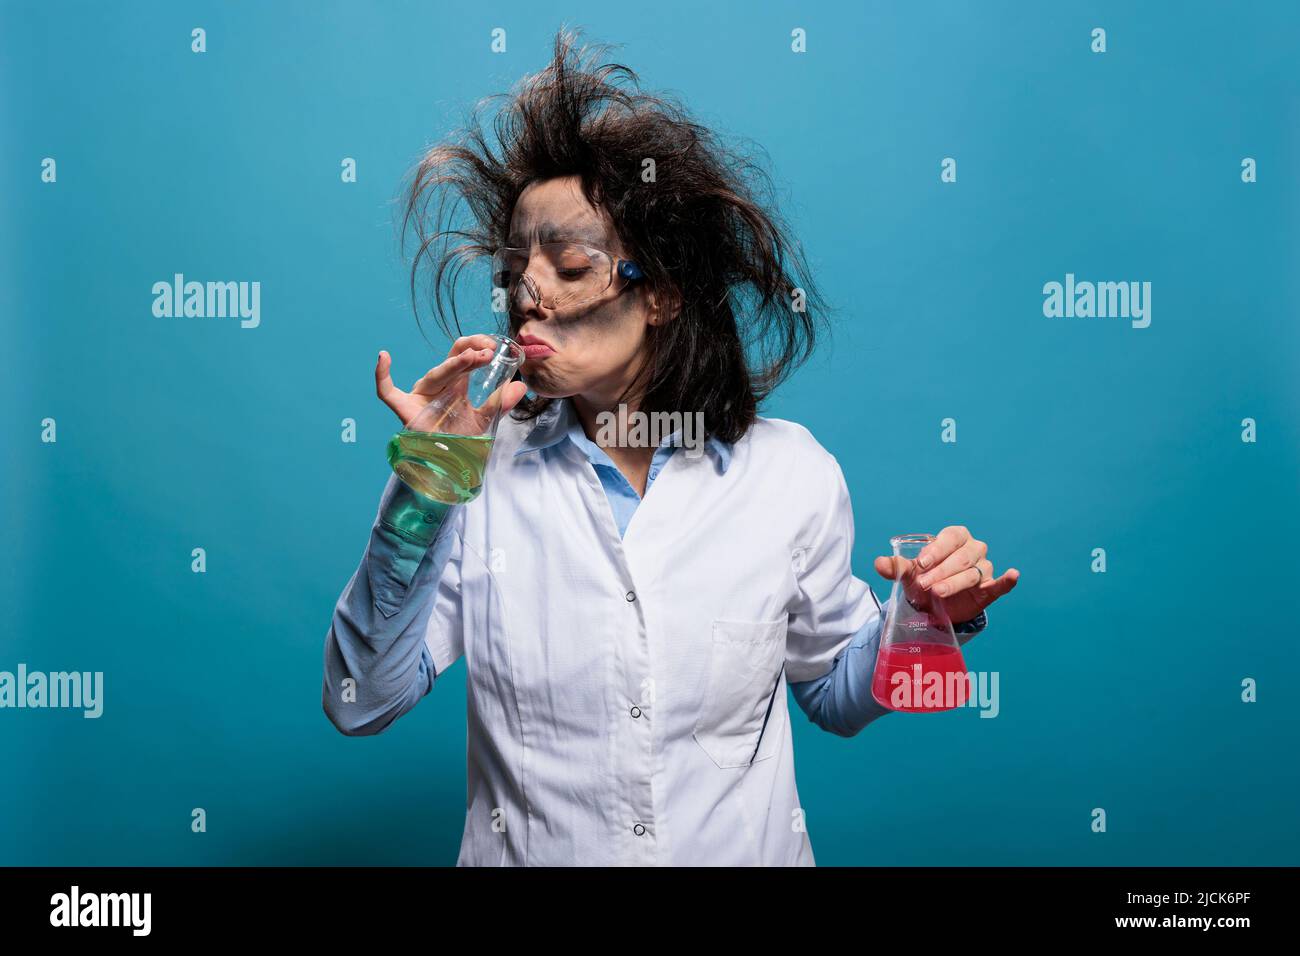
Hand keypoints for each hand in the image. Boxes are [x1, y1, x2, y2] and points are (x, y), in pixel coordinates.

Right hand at [375, 334, 528, 427]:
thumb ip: (500, 403)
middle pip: (451, 360)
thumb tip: (521, 385)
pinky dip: (382, 375)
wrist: (445, 462)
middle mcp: (437, 384)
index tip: (495, 347)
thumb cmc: (458, 437)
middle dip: (470, 355)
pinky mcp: (404, 408)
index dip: (477, 346)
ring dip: (453, 365)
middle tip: (488, 352)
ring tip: (472, 358)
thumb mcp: (484, 419)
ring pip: (434, 375)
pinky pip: (387, 391)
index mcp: (455, 382)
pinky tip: (383, 357)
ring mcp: (420, 395)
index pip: (464, 354)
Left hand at [873, 526, 1018, 626]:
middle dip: (941, 571)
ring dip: (955, 583)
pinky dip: (1007, 580)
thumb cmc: (924, 578)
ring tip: (938, 592)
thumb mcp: (908, 573)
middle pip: (961, 558)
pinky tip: (1013, 575)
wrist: (935, 604)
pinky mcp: (990, 588)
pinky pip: (1001, 584)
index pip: (949, 538)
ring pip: (973, 574)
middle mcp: (973, 549)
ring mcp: (984, 568)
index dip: (936, 550)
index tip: (920, 564)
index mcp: (954, 537)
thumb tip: (878, 563)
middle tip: (924, 585)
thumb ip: (895, 567)